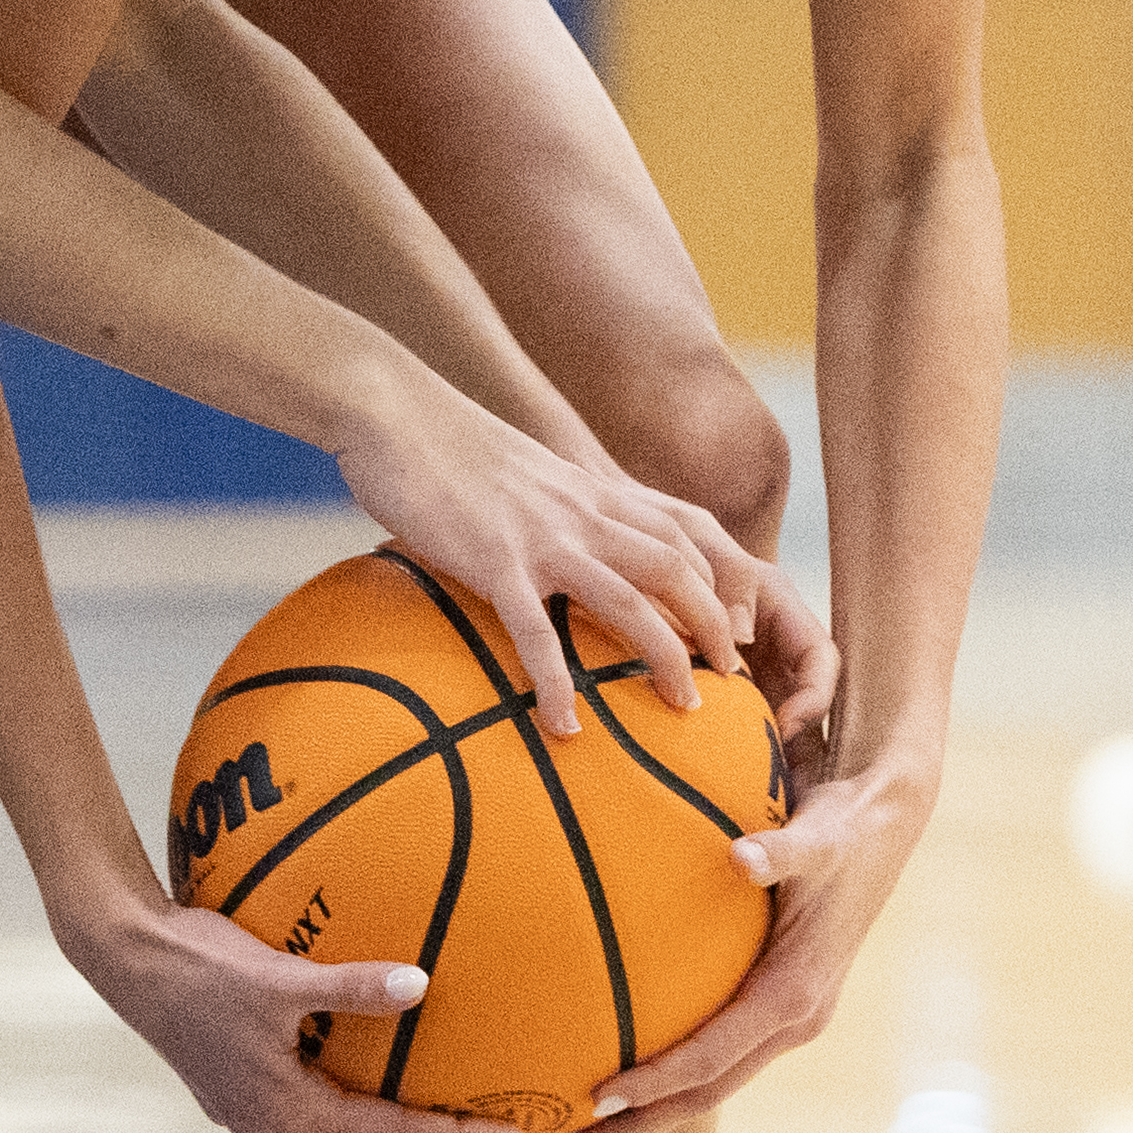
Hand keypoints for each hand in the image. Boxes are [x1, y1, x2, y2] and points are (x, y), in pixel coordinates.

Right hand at [61, 883, 529, 1132]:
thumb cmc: (197, 964)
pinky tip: (381, 1098)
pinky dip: (363, 1118)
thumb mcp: (277, 976)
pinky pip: (320, 1116)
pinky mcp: (240, 1087)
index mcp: (280, 1109)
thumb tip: (422, 985)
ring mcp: (251, 1111)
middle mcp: (267, 1123)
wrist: (122, 957)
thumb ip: (351, 986)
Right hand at [320, 365, 760, 716]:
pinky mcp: (494, 559)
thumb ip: (556, 504)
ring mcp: (543, 536)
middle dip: (717, 624)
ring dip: (665, 656)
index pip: (687, 529)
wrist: (393, 406)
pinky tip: (564, 726)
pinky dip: (556, 682)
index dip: (725, 576)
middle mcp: (584, 511)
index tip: (739, 623)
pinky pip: (536, 631)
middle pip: (679, 567)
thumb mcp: (525, 470)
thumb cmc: (446, 443)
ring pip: (631, 599)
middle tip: (732, 679)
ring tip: (684, 709)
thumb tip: (561, 546)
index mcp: (593, 489)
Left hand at [575, 750, 940, 1132]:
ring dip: (654, 1107)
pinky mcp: (778, 1001)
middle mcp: (795, 1018)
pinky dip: (673, 1069)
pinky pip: (718, 1050)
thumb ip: (782, 851)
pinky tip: (627, 1064)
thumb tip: (742, 856)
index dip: (656, 1082)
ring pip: (712, 1078)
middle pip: (708, 1090)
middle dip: (644, 1123)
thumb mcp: (819, 837)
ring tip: (588, 1127)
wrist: (882, 820)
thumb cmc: (844, 827)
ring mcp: (788, 1016)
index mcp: (796, 994)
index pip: (714, 1057)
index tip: (597, 1099)